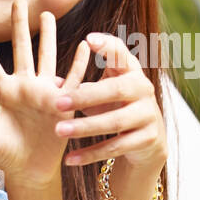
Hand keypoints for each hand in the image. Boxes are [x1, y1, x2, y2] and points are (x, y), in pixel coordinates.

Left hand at [0, 1, 90, 191]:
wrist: (31, 169)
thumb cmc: (6, 155)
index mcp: (3, 92)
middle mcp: (24, 86)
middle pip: (21, 49)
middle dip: (20, 25)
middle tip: (18, 1)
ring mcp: (44, 92)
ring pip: (46, 57)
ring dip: (48, 37)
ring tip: (49, 14)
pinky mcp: (62, 103)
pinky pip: (72, 80)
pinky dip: (79, 63)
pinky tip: (86, 46)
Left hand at [54, 31, 167, 173]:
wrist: (147, 141)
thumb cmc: (115, 107)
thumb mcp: (102, 92)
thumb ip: (80, 85)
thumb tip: (51, 83)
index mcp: (132, 71)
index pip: (122, 53)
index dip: (107, 46)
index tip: (88, 40)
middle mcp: (144, 89)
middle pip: (116, 89)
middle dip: (85, 96)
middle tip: (57, 103)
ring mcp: (148, 114)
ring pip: (115, 122)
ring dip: (84, 128)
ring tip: (59, 131)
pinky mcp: (147, 138)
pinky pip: (116, 148)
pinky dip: (91, 154)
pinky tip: (70, 160)